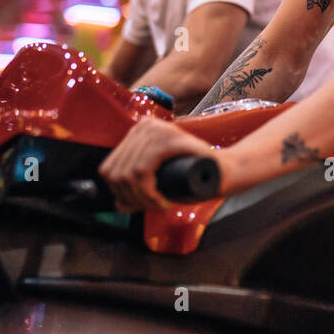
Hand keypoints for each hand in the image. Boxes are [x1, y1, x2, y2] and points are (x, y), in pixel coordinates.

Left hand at [98, 116, 220, 212]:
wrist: (224, 171)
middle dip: (130, 198)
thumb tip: (117, 203)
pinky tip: (163, 202)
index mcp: (138, 131)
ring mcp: (156, 130)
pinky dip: (148, 193)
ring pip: (128, 174)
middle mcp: (144, 126)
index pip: (109, 168)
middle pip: (116, 173)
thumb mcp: (159, 179)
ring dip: (141, 199)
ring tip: (159, 204)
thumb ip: (138, 188)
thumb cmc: (193, 175)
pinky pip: (142, 172)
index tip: (138, 205)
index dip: (119, 193)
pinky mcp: (168, 140)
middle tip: (152, 207)